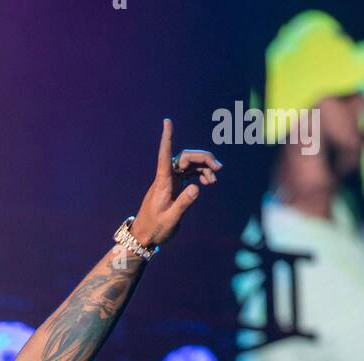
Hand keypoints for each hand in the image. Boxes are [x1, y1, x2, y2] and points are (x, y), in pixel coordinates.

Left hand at [131, 118, 220, 247]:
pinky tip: (207, 182)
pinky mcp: (174, 186)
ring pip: (189, 164)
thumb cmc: (154, 228)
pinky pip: (189, 173)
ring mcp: (170, 180)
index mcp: (162, 182)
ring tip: (214, 179)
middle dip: (203, 158)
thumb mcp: (170, 219)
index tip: (167, 122)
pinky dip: (200, 174)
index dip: (167, 138)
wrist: (145, 235)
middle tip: (218, 168)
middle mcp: (166, 177)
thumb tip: (197, 187)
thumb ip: (183, 203)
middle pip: (185, 157)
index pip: (164, 155)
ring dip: (203, 167)